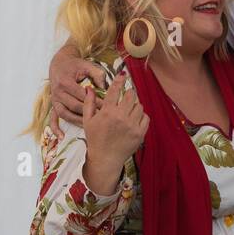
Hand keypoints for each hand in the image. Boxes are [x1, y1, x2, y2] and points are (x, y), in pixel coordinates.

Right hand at [47, 43, 104, 141]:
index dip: (95, 101)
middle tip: (103, 118)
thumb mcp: (87, 65)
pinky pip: (53, 118)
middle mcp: (58, 92)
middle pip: (75, 106)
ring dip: (78, 121)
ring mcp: (54, 100)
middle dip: (90, 112)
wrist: (60, 63)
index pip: (83, 96)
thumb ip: (97, 74)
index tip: (107, 107)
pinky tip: (61, 136)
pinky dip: (55, 128)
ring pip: (66, 114)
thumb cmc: (76, 65)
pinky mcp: (53, 104)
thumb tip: (107, 87)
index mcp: (65, 82)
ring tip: (90, 128)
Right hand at [83, 73, 147, 191]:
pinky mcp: (139, 133)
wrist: (105, 159)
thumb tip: (89, 88)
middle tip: (126, 96)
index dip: (119, 80)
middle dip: (129, 93)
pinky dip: (142, 116)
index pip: (115, 90)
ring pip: (139, 106)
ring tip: (129, 109)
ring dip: (135, 105)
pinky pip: (146, 118)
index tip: (122, 75)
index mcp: (107, 112)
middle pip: (131, 96)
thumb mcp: (87, 120)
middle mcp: (120, 117)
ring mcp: (131, 126)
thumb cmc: (95, 139)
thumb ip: (88, 103)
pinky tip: (134, 118)